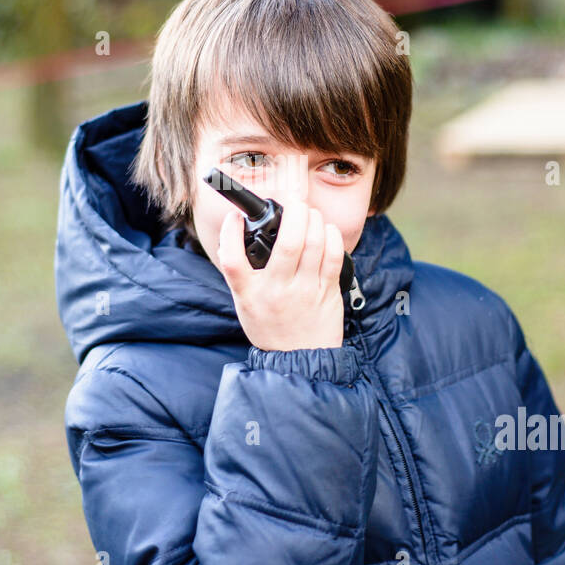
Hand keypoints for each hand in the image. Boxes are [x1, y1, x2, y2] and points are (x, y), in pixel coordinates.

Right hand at [216, 199, 345, 350]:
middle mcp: (277, 291)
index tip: (234, 217)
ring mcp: (305, 291)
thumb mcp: (245, 304)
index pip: (233, 259)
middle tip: (294, 203)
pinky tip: (325, 230)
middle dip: (295, 212)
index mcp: (250, 294)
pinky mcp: (328, 292)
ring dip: (314, 219)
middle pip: (288, 242)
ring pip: (315, 244)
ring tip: (310, 214)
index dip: (230, 232)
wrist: (299, 361)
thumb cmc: (271, 329)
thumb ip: (242, 273)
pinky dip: (331, 236)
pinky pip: (333, 256)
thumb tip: (235, 235)